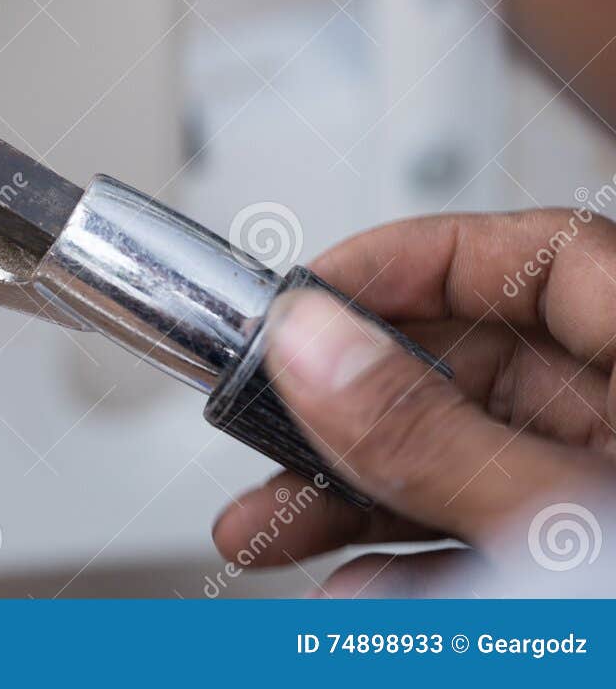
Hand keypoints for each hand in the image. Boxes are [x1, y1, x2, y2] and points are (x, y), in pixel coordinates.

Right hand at [213, 210, 615, 595]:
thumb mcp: (561, 514)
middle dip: (348, 407)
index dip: (406, 261)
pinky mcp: (589, 569)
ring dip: (354, 497)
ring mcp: (608, 491)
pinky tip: (362, 591)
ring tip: (271, 526)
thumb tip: (310, 347)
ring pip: (464, 464)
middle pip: (472, 369)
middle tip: (264, 420)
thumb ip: (432, 437)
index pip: (530, 254)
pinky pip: (492, 543)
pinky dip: (418, 566)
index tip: (306, 299)